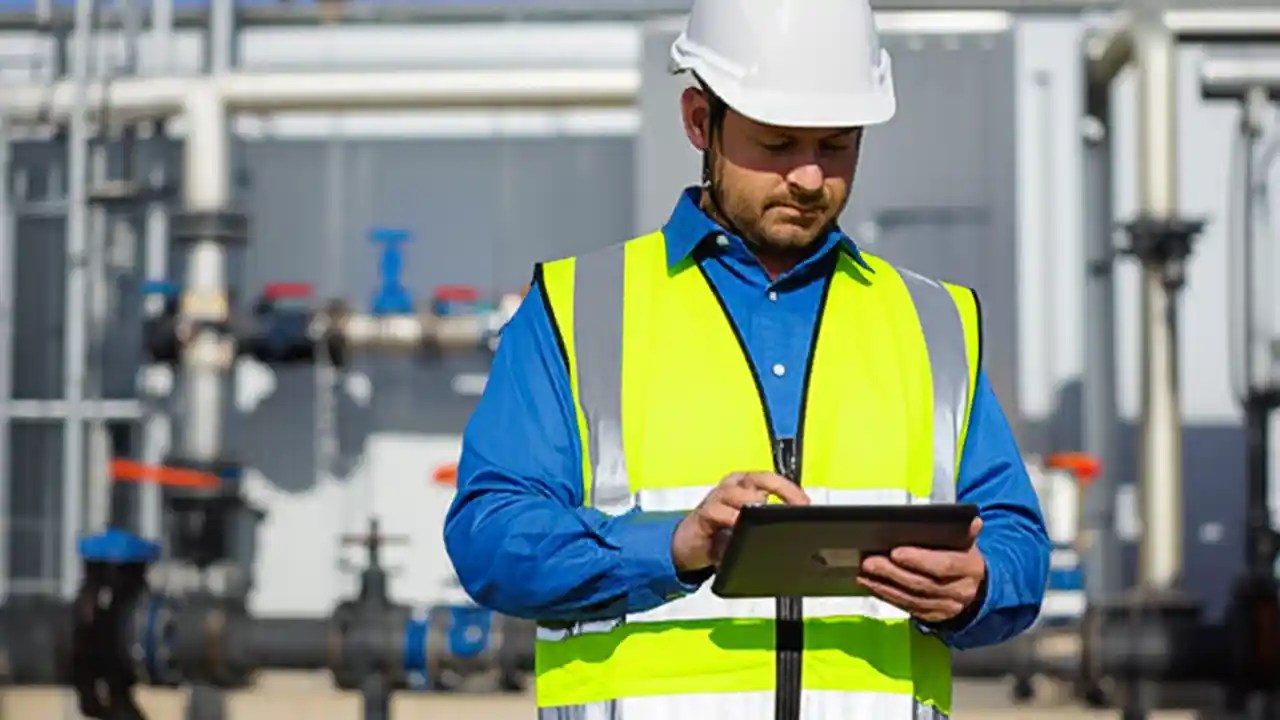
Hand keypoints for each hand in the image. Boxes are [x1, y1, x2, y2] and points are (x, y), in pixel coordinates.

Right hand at [670, 472, 809, 572]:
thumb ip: (764, 528)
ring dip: (753, 505)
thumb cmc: (721, 533)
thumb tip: (790, 535)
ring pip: (738, 493)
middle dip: (781, 490)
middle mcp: (733, 486)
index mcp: (746, 486)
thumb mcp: (748, 531)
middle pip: (760, 478)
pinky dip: (731, 519)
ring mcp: (717, 498)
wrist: (690, 547)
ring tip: (764, 516)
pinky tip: (739, 528)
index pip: (772, 479)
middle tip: (796, 506)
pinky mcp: (703, 514)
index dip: (790, 489)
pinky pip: (717, 512)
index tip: (805, 504)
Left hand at [856, 517, 986, 623]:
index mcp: (970, 568)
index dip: (919, 559)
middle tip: (870, 562)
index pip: (944, 565)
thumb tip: (973, 521)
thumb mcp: (967, 544)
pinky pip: (908, 607)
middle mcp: (960, 591)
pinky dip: (887, 596)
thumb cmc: (963, 558)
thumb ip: (965, 532)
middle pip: (923, 584)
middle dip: (893, 573)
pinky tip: (872, 586)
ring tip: (865, 574)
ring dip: (885, 586)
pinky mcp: (933, 617)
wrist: (976, 588)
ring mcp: (947, 608)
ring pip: (912, 599)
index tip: (895, 552)